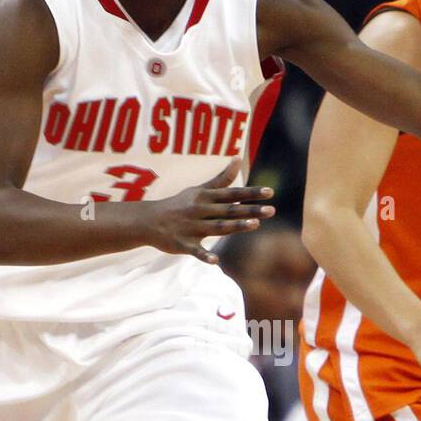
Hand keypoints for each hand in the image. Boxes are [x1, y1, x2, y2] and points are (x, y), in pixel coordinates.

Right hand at [142, 159, 274, 264]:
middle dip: (250, 210)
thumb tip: (239, 159)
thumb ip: (221, 179)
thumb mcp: (199, 190)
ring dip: (235, 227)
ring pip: (217, 227)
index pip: (232, 194)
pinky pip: (195, 251)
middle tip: (271, 210)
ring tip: (255, 225)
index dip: (251, 193)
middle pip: (229, 210)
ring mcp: (192, 228)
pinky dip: (204, 256)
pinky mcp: (183, 244)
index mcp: (205, 198)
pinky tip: (215, 261)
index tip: (270, 192)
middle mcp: (200, 211)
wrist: (149, 221)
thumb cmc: (179, 204)